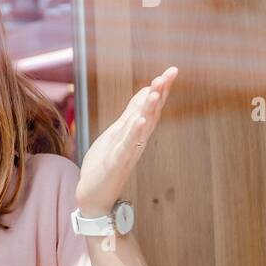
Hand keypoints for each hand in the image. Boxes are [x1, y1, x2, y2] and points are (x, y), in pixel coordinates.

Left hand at [76, 66, 177, 216]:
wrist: (94, 195)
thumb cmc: (106, 163)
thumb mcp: (118, 132)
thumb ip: (132, 113)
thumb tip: (147, 91)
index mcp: (136, 133)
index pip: (151, 107)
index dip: (161, 89)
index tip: (172, 71)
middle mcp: (136, 141)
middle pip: (150, 114)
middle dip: (159, 94)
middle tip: (169, 75)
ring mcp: (127, 152)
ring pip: (141, 128)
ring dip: (148, 110)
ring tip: (155, 92)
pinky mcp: (115, 163)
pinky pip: (126, 146)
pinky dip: (134, 133)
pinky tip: (139, 121)